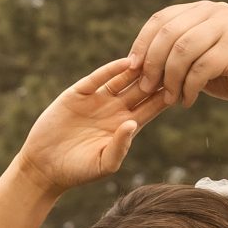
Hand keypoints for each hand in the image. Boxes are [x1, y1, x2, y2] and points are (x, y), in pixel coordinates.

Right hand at [17, 61, 170, 195]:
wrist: (45, 166)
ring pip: (122, 79)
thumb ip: (120, 146)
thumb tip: (133, 123)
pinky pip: (98, 78)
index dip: (164, 97)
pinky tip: (126, 62)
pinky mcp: (79, 93)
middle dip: (156, 77)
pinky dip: (111, 70)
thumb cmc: (77, 171)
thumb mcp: (103, 163)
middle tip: (175, 63)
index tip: (182, 86)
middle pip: (141, 89)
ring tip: (155, 56)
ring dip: (138, 69)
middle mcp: (114, 110)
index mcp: (125, 127)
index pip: (150, 108)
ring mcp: (97, 100)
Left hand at [128, 1, 227, 111]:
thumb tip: (139, 65)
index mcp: (202, 11)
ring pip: (182, 51)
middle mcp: (213, 12)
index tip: (131, 68)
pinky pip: (199, 68)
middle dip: (152, 63)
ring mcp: (225, 27)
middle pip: (168, 33)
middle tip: (146, 87)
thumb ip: (177, 55)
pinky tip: (188, 101)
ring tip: (169, 100)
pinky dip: (188, 88)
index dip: (142, 43)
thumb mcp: (200, 61)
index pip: (161, 19)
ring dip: (170, 79)